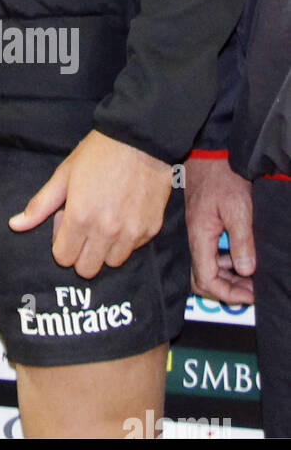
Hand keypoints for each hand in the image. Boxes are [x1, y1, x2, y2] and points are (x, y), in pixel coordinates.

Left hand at [8, 129, 173, 278]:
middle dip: (80, 252)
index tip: (67, 221)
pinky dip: (126, 239)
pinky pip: (133, 249)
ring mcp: (132, 233)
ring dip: (105, 248)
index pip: (63, 258)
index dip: (61, 242)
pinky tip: (123, 215)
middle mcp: (107, 231)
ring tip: (105, 220)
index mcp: (80, 218)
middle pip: (87, 269)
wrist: (140, 139)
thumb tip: (14, 225)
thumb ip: (40, 205)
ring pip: (112, 262)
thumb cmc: (97, 154)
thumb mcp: (63, 175)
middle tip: (85, 225)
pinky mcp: (151, 230)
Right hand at [185, 155, 254, 303]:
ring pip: (209, 268)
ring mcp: (199, 234)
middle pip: (203, 279)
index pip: (205, 279)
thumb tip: (246, 270)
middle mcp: (196, 239)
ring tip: (253, 276)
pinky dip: (228, 263)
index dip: (227, 293)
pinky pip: (212, 254)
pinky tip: (244, 258)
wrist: (210, 154)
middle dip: (227, 290)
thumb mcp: (238, 209)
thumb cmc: (222, 177)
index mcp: (200, 237)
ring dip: (230, 277)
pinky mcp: (205, 228)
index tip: (250, 295)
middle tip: (252, 291)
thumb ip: (241, 241)